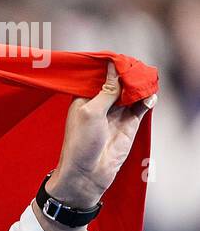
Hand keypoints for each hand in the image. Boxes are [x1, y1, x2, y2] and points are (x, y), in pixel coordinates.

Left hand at [46, 61, 156, 207]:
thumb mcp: (91, 112)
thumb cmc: (81, 142)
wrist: (88, 172)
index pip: (99, 76)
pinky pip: (141, 106)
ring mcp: (116, 112)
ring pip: (132, 92)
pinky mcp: (129, 123)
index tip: (121, 58)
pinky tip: (149, 98)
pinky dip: (147, 100)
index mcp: (84, 97)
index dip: (110, 66)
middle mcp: (100, 102)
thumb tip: (113, 67)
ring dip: (139, 86)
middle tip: (137, 68)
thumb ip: (106, 91)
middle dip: (128, 74)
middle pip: (118, 81)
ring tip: (145, 81)